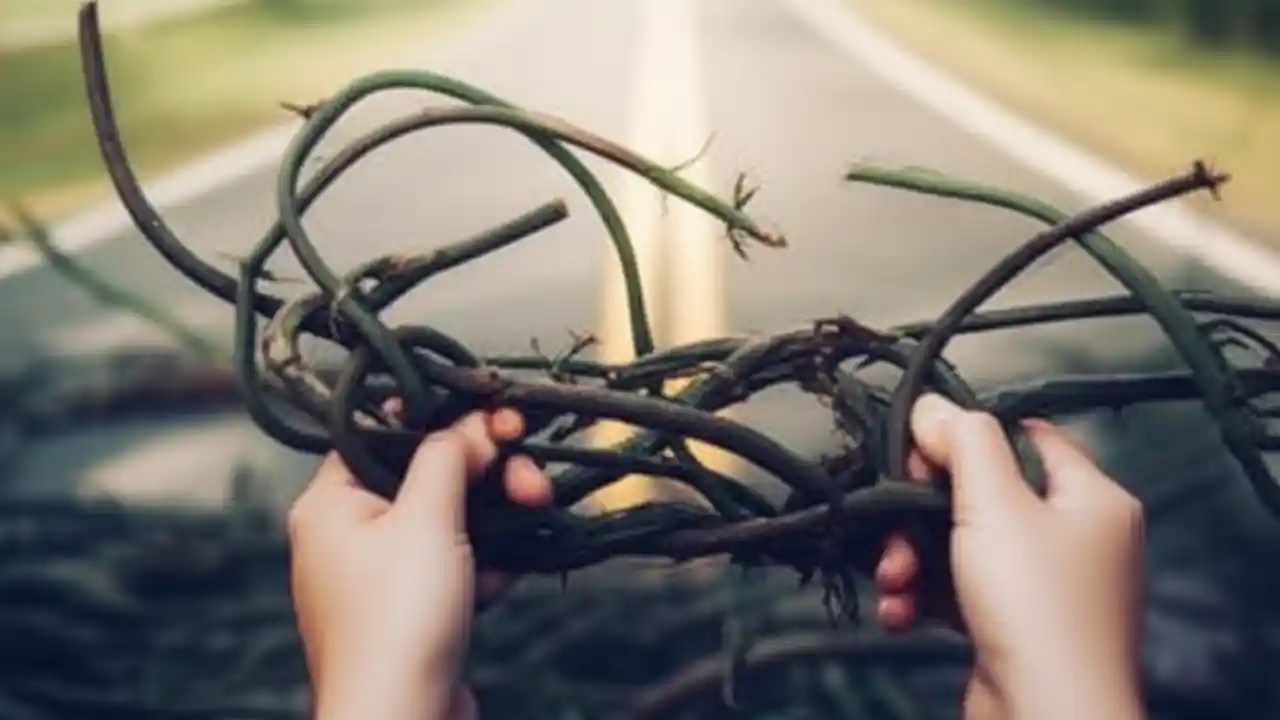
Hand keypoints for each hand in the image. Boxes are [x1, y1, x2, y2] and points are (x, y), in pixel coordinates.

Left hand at [288, 408, 551, 719]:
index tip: (493, 413)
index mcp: (330, 504)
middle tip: (530, 477)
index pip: (380, 432)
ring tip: (536, 512)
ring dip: (497, 516)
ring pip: (449, 521)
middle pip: (426, 477)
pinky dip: (486, 565)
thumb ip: (449, 458)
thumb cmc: (397, 621)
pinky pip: (456, 567)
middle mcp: (348, 535)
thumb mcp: (427, 520)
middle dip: (487, 473)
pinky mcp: (413, 613)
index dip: (438, 417)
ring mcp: (381, 577)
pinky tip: (504, 577)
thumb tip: (472, 421)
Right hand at [874, 394, 1144, 719]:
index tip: (922, 450)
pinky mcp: (1016, 628)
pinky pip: (960, 593)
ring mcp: (1047, 588)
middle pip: (983, 495)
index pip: (1027, 436)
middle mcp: (1076, 539)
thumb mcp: (994, 504)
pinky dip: (925, 597)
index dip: (970, 437)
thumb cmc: (1039, 613)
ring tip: (895, 579)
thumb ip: (965, 443)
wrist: (1048, 718)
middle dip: (922, 511)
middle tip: (896, 520)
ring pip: (962, 547)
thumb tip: (934, 405)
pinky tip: (901, 611)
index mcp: (1092, 499)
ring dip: (914, 558)